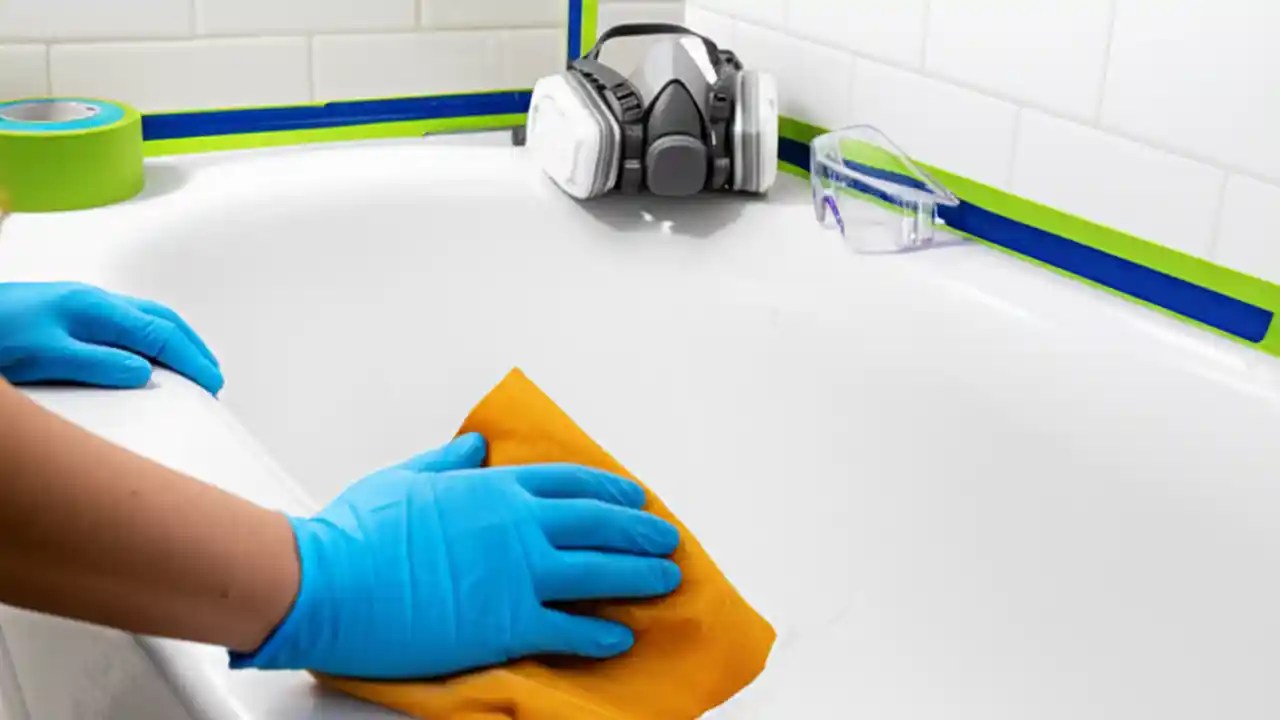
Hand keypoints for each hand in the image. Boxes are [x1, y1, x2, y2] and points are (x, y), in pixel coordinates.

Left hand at [0, 282, 222, 394]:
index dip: (192, 359)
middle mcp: (95, 301)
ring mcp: (84, 304)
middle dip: (195, 345)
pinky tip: (151, 351)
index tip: (212, 383)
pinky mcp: (72, 312)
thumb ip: (98, 363)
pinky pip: (131, 320)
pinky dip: (156, 335)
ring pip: (148, 316)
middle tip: (214, 374)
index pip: (162, 334)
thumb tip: (144, 372)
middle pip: (163, 319)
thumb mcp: (45, 355)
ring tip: (194, 361)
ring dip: (178, 338)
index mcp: (96, 309)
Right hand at [232, 433, 682, 679]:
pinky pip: (570, 629)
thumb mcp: (405, 478)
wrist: (328, 581)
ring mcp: (518, 574)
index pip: (570, 484)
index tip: (633, 498)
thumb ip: (449, 462)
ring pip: (599, 573)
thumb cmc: (357, 531)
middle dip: (640, 531)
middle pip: (598, 525)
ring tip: (667, 581)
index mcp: (493, 488)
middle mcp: (518, 525)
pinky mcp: (508, 623)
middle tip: (667, 539)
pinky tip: (622, 638)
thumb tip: (478, 444)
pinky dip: (601, 634)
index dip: (609, 491)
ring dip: (639, 577)